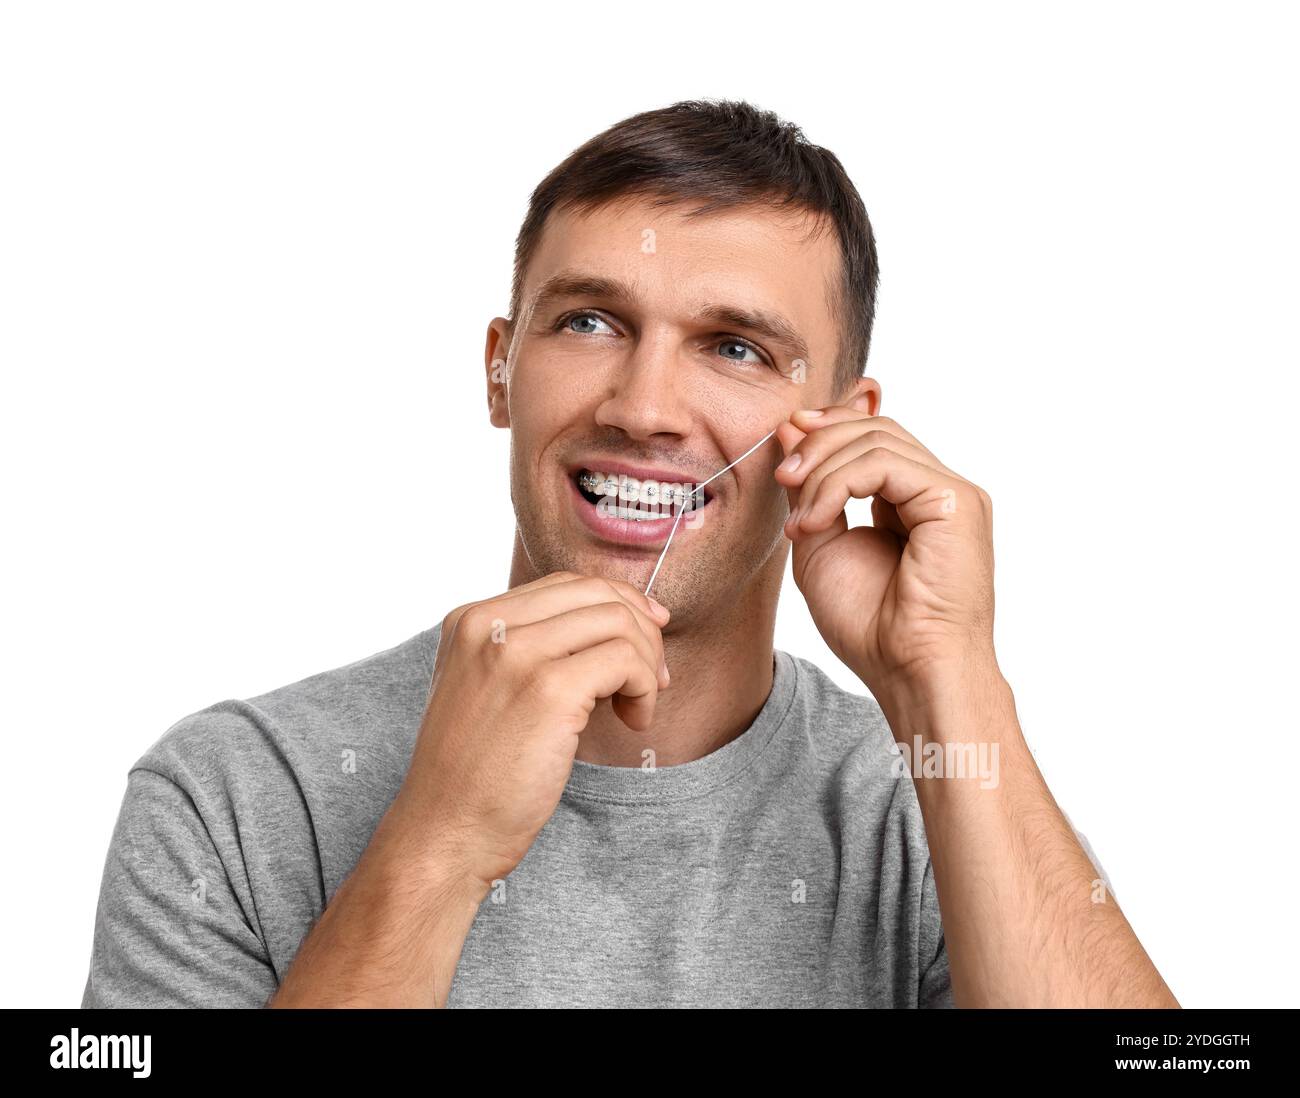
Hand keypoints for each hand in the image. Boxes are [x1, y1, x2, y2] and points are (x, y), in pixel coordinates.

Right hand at [388, 572, 670, 891]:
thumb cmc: (476, 773)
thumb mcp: (489, 688)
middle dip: (642, 631)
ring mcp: (518, 653)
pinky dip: (645, 688)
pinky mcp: (549, 689)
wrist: (445, 832)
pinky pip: (626, 660)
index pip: (566, 584)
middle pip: (597, 594)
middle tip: (653, 678)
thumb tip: (618, 621)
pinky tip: (633, 721)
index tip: (645, 640)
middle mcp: (490, 625)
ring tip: (637, 706)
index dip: (618, 604)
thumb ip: (533, 649)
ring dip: (647, 664)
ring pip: (619, 622)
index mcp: (473, 619)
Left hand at [774, 402, 997, 695]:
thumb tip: (792, 430)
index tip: (785, 441)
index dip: (828, 429)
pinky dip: (838, 485)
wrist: (908, 672)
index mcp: (913, 500)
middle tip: (782, 477)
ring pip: (877, 441)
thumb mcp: (820, 546)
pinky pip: (885, 464)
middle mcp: (938, 491)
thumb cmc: (870, 628)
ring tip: (799, 521)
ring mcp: (953, 494)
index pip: (873, 437)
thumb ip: (810, 490)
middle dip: (819, 443)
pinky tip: (815, 523)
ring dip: (821, 472)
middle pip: (875, 429)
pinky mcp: (956, 502)